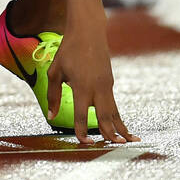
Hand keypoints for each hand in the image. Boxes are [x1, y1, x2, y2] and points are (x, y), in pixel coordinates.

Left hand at [47, 7, 137, 144]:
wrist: (88, 31)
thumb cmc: (68, 50)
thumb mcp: (55, 71)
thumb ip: (53, 95)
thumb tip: (50, 116)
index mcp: (81, 87)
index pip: (83, 116)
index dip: (83, 132)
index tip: (84, 143)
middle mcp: (97, 88)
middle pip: (106, 117)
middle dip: (110, 134)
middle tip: (115, 148)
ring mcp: (106, 85)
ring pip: (114, 112)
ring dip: (121, 128)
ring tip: (129, 141)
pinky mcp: (110, 82)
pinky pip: (113, 103)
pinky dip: (117, 116)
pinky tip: (121, 126)